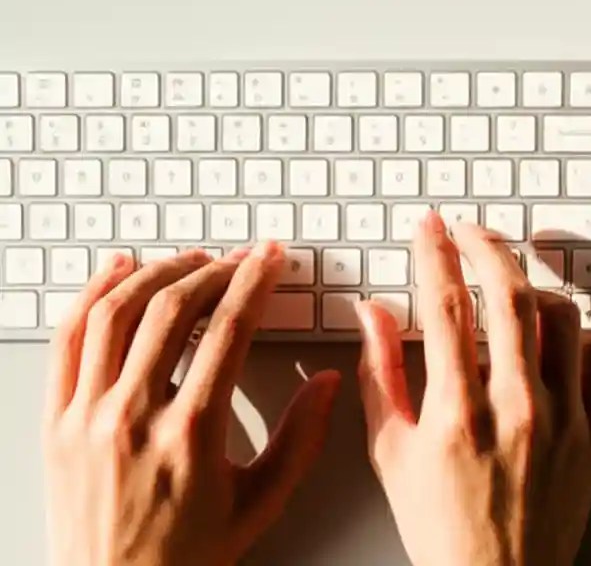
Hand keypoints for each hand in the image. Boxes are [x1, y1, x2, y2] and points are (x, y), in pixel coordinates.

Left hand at [43, 244, 340, 565]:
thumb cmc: (184, 557)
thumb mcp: (261, 503)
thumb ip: (300, 439)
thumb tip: (329, 384)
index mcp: (191, 435)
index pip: (228, 329)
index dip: (254, 282)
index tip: (270, 260)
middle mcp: (132, 417)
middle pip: (172, 309)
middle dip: (214, 270)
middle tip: (240, 260)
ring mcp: (86, 416)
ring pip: (116, 313)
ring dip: (157, 274)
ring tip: (189, 262)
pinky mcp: (56, 422)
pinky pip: (68, 340)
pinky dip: (92, 297)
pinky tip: (115, 276)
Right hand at [358, 214, 590, 565]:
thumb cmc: (441, 527)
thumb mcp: (390, 453)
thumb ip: (381, 375)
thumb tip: (373, 312)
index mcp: (457, 414)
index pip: (445, 305)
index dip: (434, 252)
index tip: (430, 228)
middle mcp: (516, 410)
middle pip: (509, 294)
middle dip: (487, 245)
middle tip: (471, 231)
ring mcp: (565, 420)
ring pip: (562, 318)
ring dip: (533, 288)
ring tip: (510, 285)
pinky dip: (578, 337)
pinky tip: (553, 339)